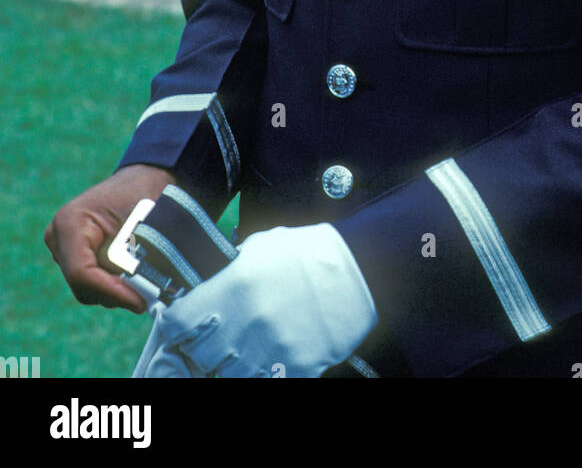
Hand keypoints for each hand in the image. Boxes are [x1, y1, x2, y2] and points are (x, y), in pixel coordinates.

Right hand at [44, 165, 174, 312]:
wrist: (138, 181)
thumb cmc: (142, 194)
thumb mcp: (144, 222)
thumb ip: (139, 256)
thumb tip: (145, 291)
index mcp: (71, 223)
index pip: (81, 272)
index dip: (111, 292)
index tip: (140, 302)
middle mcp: (58, 237)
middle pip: (83, 286)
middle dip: (116, 294)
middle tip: (148, 297)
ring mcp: (61, 248)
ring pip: (87, 289)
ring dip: (116, 291)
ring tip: (145, 282)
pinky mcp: (72, 256)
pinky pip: (91, 283)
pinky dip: (113, 285)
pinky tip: (134, 277)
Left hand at [136, 224, 377, 377]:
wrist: (360, 270)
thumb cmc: (310, 253)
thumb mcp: (262, 247)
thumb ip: (230, 268)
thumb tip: (206, 284)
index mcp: (234, 287)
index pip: (179, 322)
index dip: (175, 323)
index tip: (178, 322)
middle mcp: (247, 322)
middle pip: (200, 355)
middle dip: (204, 345)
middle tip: (214, 334)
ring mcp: (271, 351)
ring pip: (228, 375)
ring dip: (231, 363)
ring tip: (245, 346)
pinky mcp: (295, 370)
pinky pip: (264, 382)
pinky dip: (262, 374)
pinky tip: (268, 358)